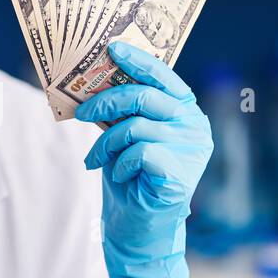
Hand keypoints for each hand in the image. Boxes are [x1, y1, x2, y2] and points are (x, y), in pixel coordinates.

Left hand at [75, 42, 212, 277]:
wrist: (140, 228)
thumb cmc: (133, 178)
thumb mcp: (125, 136)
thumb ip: (123, 109)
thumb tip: (96, 79)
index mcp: (186, 111)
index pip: (164, 76)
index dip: (138, 60)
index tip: (111, 49)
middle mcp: (195, 127)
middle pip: (145, 96)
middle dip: (106, 101)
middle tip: (82, 114)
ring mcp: (192, 151)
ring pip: (135, 126)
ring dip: (107, 143)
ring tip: (97, 160)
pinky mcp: (181, 175)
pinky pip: (139, 152)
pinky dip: (121, 164)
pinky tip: (121, 177)